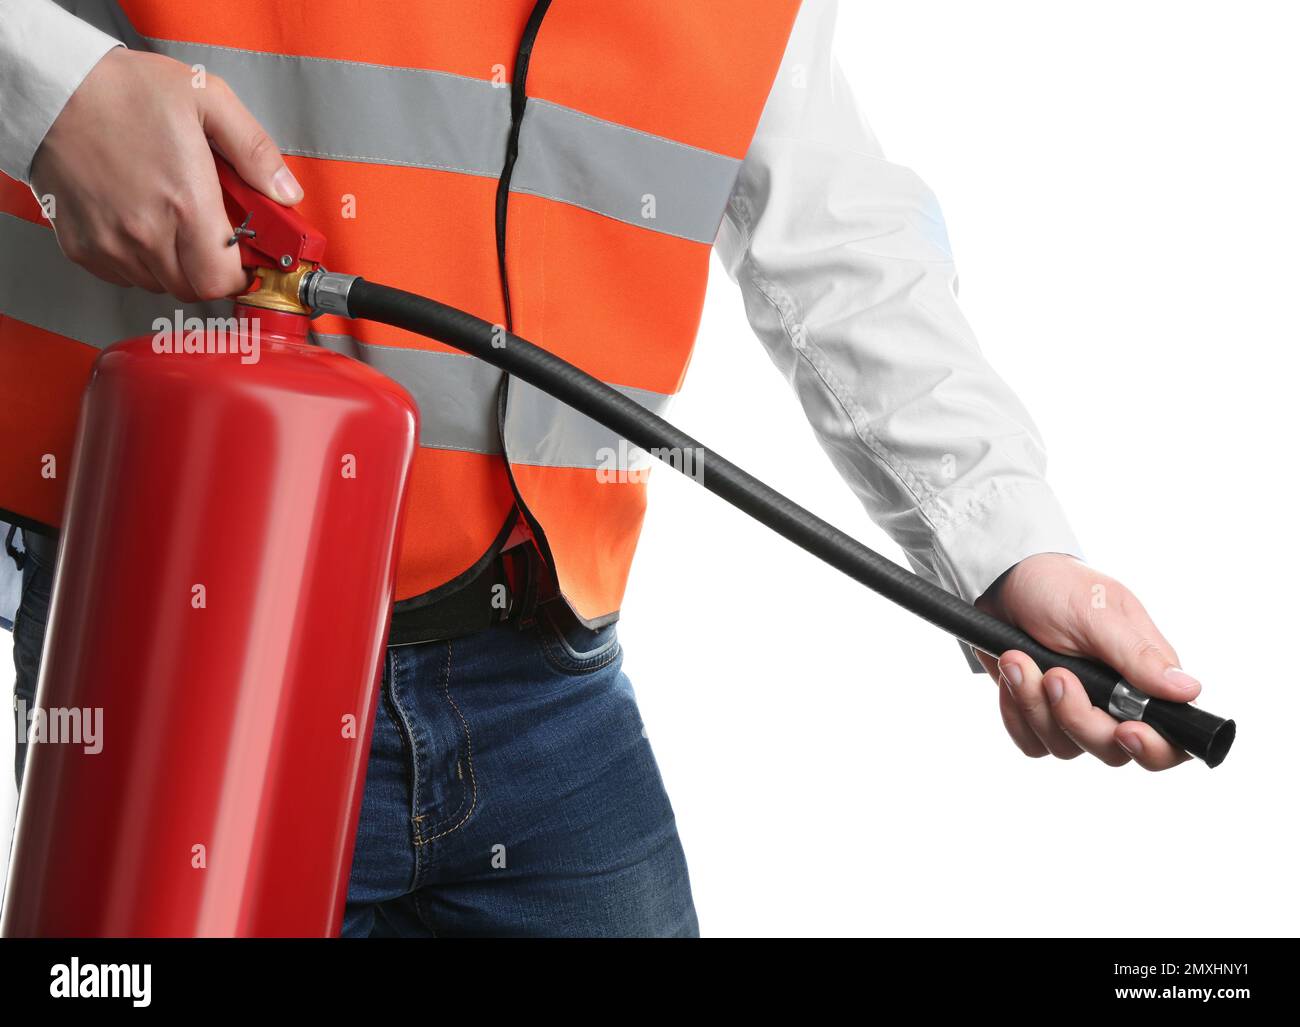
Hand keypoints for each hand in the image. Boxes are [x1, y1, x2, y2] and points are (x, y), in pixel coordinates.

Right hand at [29, 46, 302, 301]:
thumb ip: (255, 152)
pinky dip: (139, 261)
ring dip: (175, 265)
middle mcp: (145, 232)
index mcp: (184, 203)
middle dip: (211, 269)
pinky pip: (123, 276)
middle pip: (193, 289)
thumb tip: (286, 191)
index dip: (240, 274)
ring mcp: (111, 243)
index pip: (223, 280)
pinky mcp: (83, 247)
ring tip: (172, 220)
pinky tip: (142, 223)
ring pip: (159, 284)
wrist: (54, 87)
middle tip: (211, 235)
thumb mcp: (209, 101)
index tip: (244, 256)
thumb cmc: (123, 90)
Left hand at [974, 553, 1199, 769]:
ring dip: (1035, 705)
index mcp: (1146, 678)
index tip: (1125, 731)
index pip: (1172, 739)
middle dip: (1077, 718)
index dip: (1155, 748)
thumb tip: (1188, 691)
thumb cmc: (1059, 589)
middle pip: (1112, 751)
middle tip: (1054, 676)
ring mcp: (1077, 713)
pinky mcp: (1040, 717)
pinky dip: (1015, 713)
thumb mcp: (1098, 614)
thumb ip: (1138, 656)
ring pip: (1065, 747)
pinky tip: (1011, 676)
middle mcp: (1116, 704)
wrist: (1004, 584)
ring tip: (1017, 660)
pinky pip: (1031, 742)